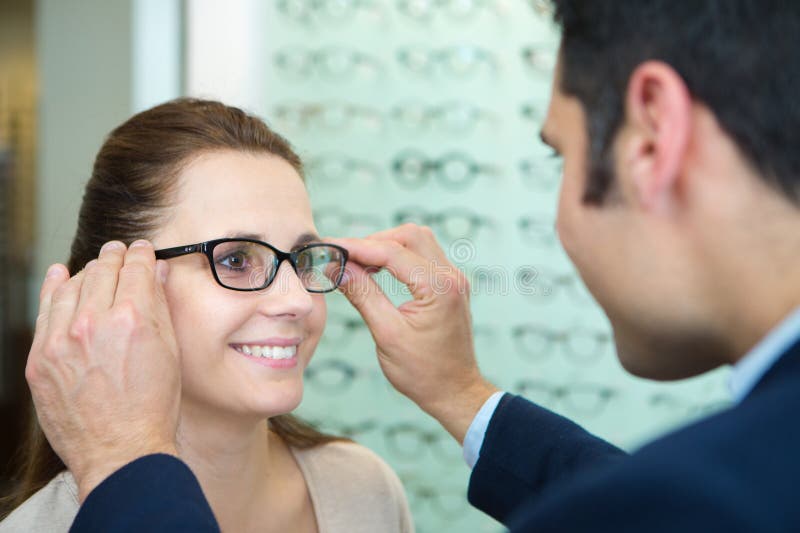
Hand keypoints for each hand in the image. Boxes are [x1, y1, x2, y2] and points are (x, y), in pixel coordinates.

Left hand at [25, 240, 180, 501]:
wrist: (121, 450)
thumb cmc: (153, 406)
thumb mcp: (169, 353)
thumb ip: (160, 307)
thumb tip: (157, 274)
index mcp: (133, 320)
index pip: (135, 269)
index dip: (140, 254)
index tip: (142, 249)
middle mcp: (93, 323)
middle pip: (102, 272)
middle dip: (114, 257)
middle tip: (120, 251)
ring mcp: (61, 341)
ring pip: (71, 286)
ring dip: (86, 271)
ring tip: (96, 266)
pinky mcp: (40, 359)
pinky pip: (45, 311)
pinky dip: (53, 289)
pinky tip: (60, 275)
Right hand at [328, 225, 497, 443]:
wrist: (455, 392)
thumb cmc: (423, 372)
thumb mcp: (386, 334)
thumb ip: (362, 295)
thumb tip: (337, 267)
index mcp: (439, 288)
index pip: (392, 252)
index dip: (356, 247)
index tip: (328, 247)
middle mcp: (452, 277)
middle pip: (409, 236)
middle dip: (373, 241)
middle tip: (343, 257)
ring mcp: (454, 280)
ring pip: (417, 242)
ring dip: (386, 246)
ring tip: (357, 263)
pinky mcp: (450, 286)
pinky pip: (423, 257)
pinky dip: (398, 257)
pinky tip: (377, 270)